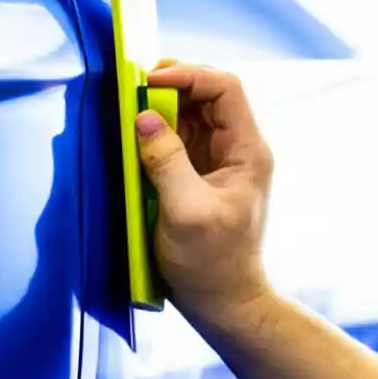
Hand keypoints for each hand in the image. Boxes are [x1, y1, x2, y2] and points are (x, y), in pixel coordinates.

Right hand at [136, 61, 273, 321]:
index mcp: (248, 151)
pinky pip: (178, 139)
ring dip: (160, 109)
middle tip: (132, 91)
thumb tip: (144, 119)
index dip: (189, 75)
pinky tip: (136, 138)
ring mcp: (217, 162)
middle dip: (171, 87)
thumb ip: (166, 162)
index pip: (225, 88)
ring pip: (191, 114)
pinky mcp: (197, 176)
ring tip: (130, 112)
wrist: (224, 303)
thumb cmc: (212, 265)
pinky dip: (156, 132)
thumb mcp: (186, 212)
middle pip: (207, 95)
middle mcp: (236, 149)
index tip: (150, 81)